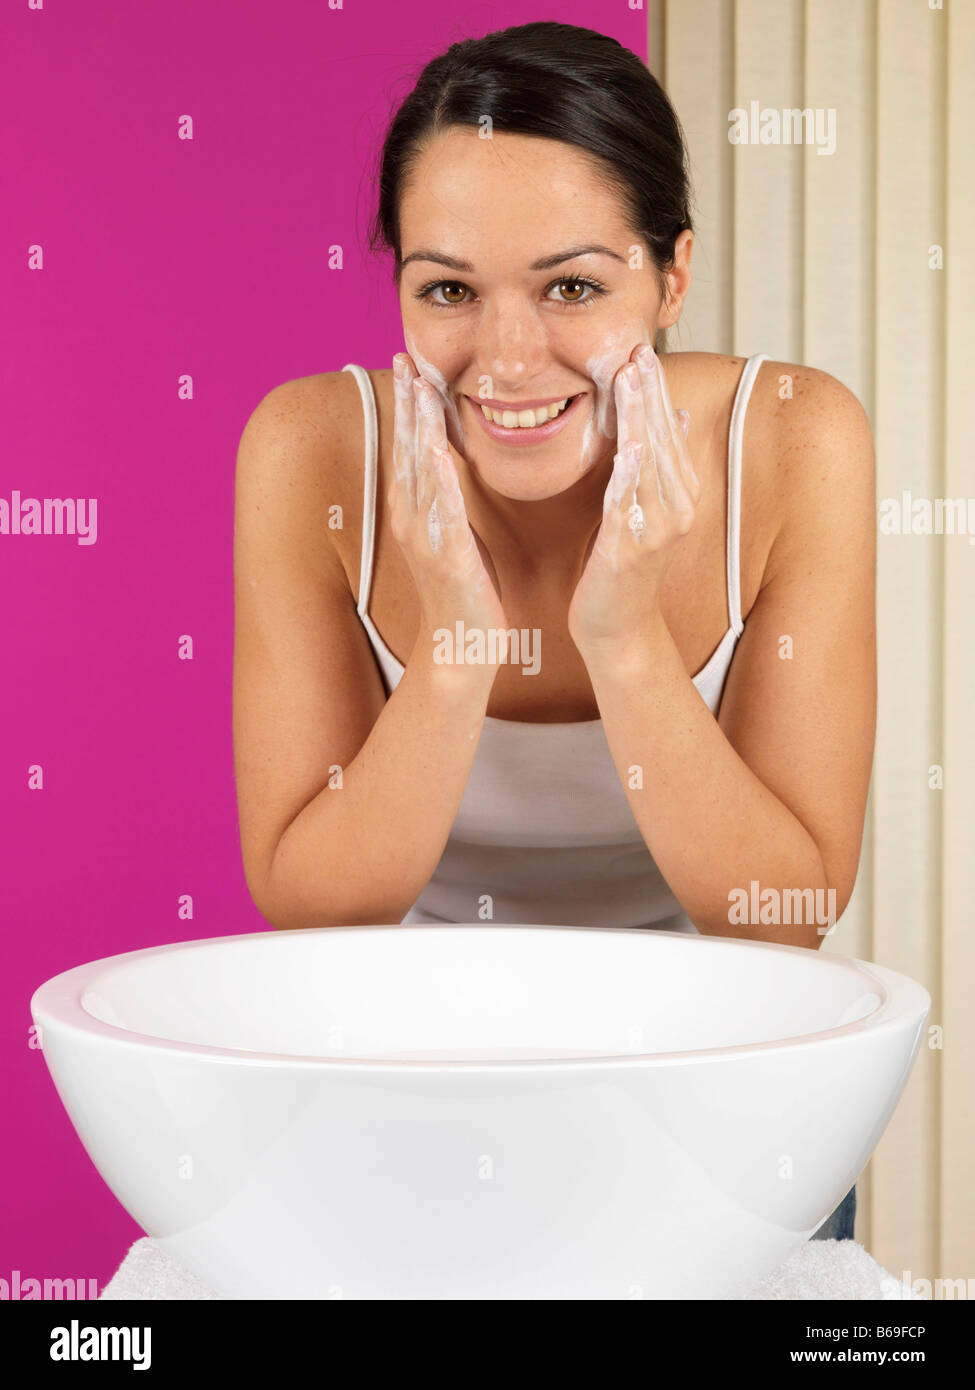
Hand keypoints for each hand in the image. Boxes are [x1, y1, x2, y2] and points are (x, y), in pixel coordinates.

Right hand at [388, 353, 509, 669]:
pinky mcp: (444, 558)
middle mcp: (411, 517)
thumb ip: (451, 496)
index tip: (412, 362)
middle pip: (407, 448)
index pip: (412, 445)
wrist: (462, 646)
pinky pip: (440, 511)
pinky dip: (437, 480)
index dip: (410, 403)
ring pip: (418, 471)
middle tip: (405, 355)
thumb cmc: (467, 589)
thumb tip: (452, 462)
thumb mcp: (456, 532)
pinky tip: (437, 452)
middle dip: (405, 401)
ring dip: (416, 428)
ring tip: (418, 387)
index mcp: (417, 509)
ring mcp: (424, 537)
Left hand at [567, 342, 699, 659]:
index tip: (641, 352)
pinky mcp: (636, 544)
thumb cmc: (618, 568)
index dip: (655, 391)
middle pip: (663, 436)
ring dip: (641, 415)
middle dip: (650, 391)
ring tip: (631, 375)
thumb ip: (656, 464)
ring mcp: (661, 525)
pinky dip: (629, 463)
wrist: (615, 626)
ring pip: (651, 457)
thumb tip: (674, 416)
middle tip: (638, 347)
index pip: (668, 430)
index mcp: (679, 492)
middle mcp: (678, 505)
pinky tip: (624, 437)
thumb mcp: (640, 508)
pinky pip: (632, 495)